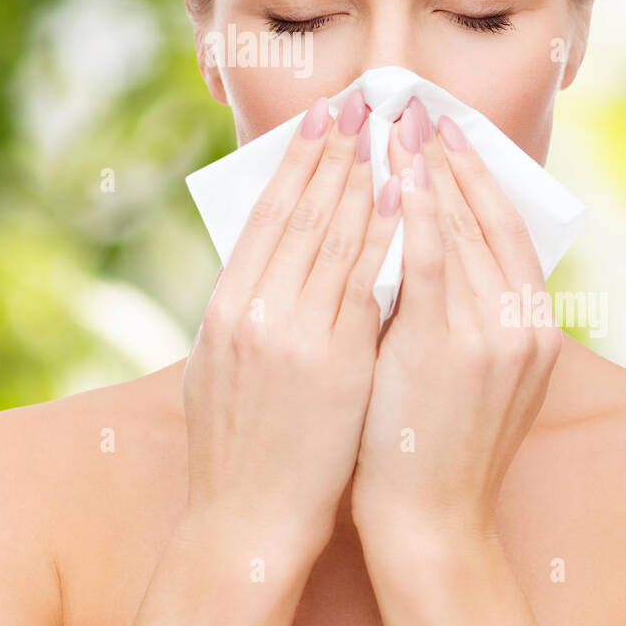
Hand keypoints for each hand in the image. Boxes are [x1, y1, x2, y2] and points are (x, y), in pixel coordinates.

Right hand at [181, 88, 402, 562]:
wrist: (243, 519)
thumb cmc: (236, 444)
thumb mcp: (221, 363)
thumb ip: (250, 305)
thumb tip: (276, 256)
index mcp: (224, 305)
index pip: (266, 215)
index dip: (295, 162)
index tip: (319, 120)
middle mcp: (253, 310)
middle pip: (302, 212)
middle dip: (334, 153)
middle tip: (359, 105)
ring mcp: (293, 335)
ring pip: (336, 237)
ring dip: (364, 179)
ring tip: (386, 135)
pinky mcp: (333, 363)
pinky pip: (366, 283)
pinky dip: (385, 237)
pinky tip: (403, 201)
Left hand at [350, 98, 562, 545]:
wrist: (431, 522)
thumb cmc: (433, 445)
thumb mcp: (470, 372)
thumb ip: (461, 310)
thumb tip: (424, 245)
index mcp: (533, 326)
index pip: (507, 227)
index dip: (476, 173)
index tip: (449, 129)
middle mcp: (524, 322)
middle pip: (487, 215)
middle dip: (449, 155)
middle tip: (418, 104)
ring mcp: (493, 334)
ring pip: (460, 228)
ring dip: (425, 167)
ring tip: (395, 120)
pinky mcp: (450, 346)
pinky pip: (430, 260)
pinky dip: (416, 210)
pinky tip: (394, 172)